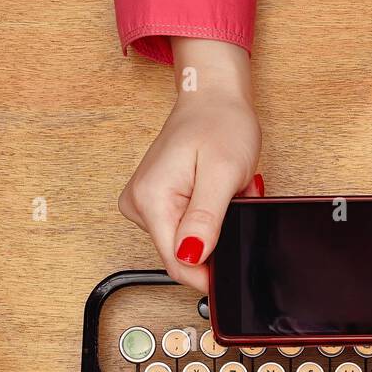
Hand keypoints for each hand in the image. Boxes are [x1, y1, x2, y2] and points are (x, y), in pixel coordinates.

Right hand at [118, 38, 262, 292]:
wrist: (212, 97)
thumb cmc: (220, 124)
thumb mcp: (223, 173)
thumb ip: (206, 219)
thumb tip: (192, 257)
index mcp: (151, 200)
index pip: (178, 264)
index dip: (209, 274)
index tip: (232, 268)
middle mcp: (139, 204)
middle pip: (182, 255)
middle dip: (216, 241)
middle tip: (232, 205)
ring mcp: (145, 204)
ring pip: (187, 243)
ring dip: (214, 228)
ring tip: (225, 194)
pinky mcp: (155, 203)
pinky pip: (186, 228)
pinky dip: (208, 218)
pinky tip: (214, 195)